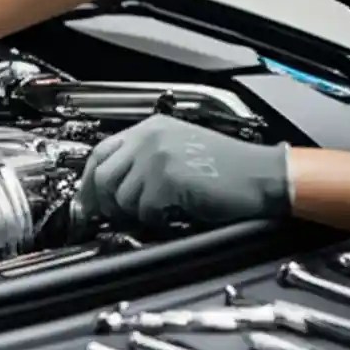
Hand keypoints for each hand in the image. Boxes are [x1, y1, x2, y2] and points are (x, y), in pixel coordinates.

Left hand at [76, 114, 291, 226]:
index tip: (86, 202)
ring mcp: (157, 157)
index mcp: (150, 129)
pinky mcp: (168, 179)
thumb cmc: (227, 169)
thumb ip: (143, 160)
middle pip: (102, 177)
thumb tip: (109, 189)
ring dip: (135, 213)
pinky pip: (144, 210)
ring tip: (156, 213)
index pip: (100, 152)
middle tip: (118, 217)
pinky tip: (172, 215)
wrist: (262, 175)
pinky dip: (155, 220)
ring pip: (120, 197)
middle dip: (106, 204)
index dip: (89, 181)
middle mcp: (150, 138)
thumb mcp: (178, 151)